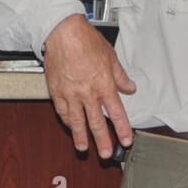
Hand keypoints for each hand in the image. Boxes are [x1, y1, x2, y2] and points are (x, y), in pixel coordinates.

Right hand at [43, 14, 134, 157]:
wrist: (63, 33)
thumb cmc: (86, 41)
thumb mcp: (110, 57)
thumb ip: (120, 76)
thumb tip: (130, 87)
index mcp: (104, 83)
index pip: (116, 112)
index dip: (122, 129)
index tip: (126, 140)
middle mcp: (88, 92)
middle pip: (96, 123)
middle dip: (103, 141)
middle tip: (106, 154)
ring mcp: (71, 93)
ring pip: (77, 121)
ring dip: (81, 137)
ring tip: (84, 148)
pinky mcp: (57, 91)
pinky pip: (63, 111)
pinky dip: (67, 120)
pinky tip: (70, 125)